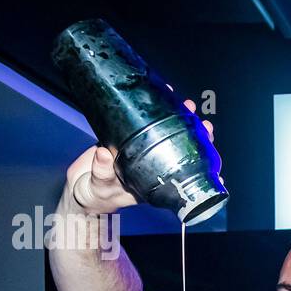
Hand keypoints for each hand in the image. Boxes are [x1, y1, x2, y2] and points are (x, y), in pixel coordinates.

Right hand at [62, 97, 213, 214]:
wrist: (80, 186)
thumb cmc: (94, 193)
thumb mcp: (99, 185)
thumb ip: (102, 171)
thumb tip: (104, 154)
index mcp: (153, 183)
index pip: (182, 174)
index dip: (198, 165)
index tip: (210, 153)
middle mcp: (153, 166)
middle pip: (181, 151)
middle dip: (195, 137)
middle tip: (203, 124)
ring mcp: (144, 151)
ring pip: (168, 135)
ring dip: (179, 120)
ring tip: (187, 106)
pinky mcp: (130, 138)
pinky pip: (147, 124)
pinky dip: (156, 111)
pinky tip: (163, 97)